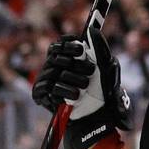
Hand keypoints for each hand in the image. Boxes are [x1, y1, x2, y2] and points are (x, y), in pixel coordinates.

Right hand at [32, 29, 131, 148]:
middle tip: (90, 71)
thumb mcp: (107, 69)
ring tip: (84, 88)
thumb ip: (100, 49)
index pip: (60, 43)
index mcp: (67, 58)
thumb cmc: (103, 93)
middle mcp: (54, 67)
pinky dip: (61, 91)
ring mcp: (47, 80)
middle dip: (75, 63)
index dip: (68, 44)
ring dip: (72, 79)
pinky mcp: (41, 95)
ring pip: (52, 71)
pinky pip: (45, 87)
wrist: (97, 118)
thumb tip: (92, 30)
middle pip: (55, 55)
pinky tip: (74, 97)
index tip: (81, 48)